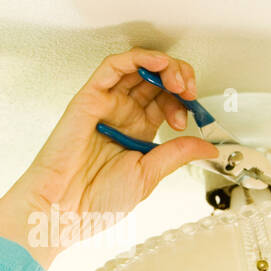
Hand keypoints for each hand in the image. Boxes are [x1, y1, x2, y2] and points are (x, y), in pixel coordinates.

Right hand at [0, 47, 219, 267]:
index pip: (166, 101)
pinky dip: (138, 59)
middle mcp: (122, 115)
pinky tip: (158, 64)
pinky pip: (113, 67)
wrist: (63, 212)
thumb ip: (177, 154)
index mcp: (137, 133)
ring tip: (179, 81)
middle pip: (156, 81)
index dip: (185, 102)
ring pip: (138, 68)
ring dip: (164, 66)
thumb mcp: (148, 176)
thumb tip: (207, 146)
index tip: (195, 116)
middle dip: (180, 80)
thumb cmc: (95, 202)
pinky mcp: (90, 98)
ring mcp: (106, 104)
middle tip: (190, 92)